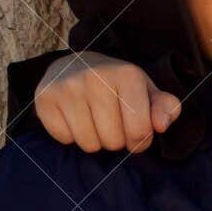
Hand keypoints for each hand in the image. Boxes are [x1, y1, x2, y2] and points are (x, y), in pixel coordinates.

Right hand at [34, 50, 180, 153]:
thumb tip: (160, 125)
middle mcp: (96, 77)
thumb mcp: (147, 92)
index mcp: (127, 75)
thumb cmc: (118, 86)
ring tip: (93, 120)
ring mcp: (68, 86)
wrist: (75, 66)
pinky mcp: (45, 97)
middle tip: (110, 121)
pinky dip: (70, 135)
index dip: (140, 140)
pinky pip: (65, 139)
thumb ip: (166, 108)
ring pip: (89, 144)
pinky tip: (74, 117)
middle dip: (115, 140)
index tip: (135, 129)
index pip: (140, 131)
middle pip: (113, 141)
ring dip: (94, 140)